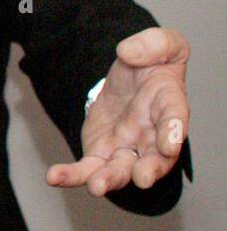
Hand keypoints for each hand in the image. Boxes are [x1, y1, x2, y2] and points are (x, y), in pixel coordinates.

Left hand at [47, 27, 189, 195]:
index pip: (174, 118)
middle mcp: (152, 136)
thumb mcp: (163, 44)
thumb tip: (127, 52)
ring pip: (119, 170)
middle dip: (149, 170)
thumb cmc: (153, 64)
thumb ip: (153, 43)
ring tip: (97, 187)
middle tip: (142, 178)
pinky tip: (55, 177)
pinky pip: (87, 167)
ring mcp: (126, 148)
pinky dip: (72, 175)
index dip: (173, 131)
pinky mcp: (100, 152)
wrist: (129, 74)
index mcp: (169, 106)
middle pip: (154, 159)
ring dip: (109, 180)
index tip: (170, 144)